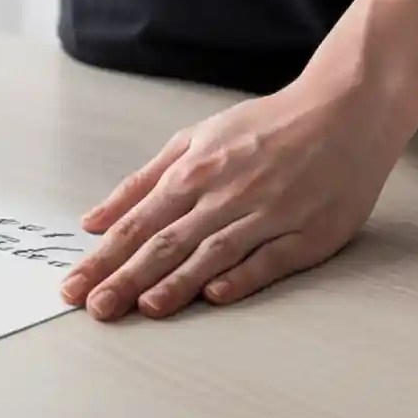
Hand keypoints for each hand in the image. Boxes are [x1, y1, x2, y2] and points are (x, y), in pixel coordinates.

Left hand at [60, 79, 409, 320]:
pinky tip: (216, 295)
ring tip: (144, 308)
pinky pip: (271, 259)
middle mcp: (225, 193)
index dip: (101, 257)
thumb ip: (140, 183)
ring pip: (213, 252)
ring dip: (177, 282)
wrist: (344, 109)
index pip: (135, 224)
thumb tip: (92, 220)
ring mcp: (269, 213)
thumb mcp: (192, 141)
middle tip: (94, 307)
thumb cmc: (263, 128)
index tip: (73, 286)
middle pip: (166, 242)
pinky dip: (243, 276)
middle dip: (126, 277)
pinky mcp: (310, 232)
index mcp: (193, 172)